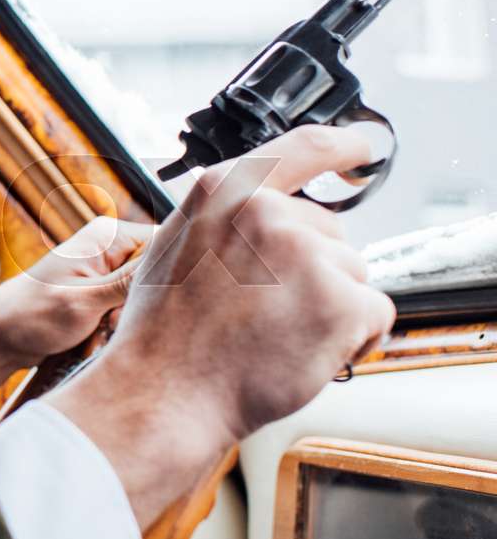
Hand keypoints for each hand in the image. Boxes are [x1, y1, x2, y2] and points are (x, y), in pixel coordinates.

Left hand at [0, 216, 147, 435]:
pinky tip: (94, 338)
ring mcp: (107, 273)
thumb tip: (176, 263)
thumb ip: (131, 283)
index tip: (143, 303)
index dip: (166, 276)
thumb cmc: (32, 315)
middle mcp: (111, 249)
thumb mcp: (86, 301)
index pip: (167, 243)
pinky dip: (116, 328)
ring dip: (126, 321)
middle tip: (110, 323)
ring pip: (144, 298)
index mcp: (109, 236)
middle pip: (157, 275)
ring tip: (97, 333)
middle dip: (141, 305)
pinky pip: (128, 311)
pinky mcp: (102, 295)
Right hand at [49, 125, 396, 527]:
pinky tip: (307, 353)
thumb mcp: (175, 247)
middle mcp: (268, 213)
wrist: (164, 393)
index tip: (362, 148)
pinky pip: (374, 314)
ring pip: (352, 276)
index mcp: (225, 191)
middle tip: (264, 315)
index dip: (341, 146)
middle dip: (313, 275)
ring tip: (273, 337)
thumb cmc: (163, 335)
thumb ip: (224, 220)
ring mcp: (308, 255)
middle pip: (330, 236)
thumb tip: (267, 219)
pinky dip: (354, 340)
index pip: (302, 148)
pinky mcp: (341, 301)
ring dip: (328, 309)